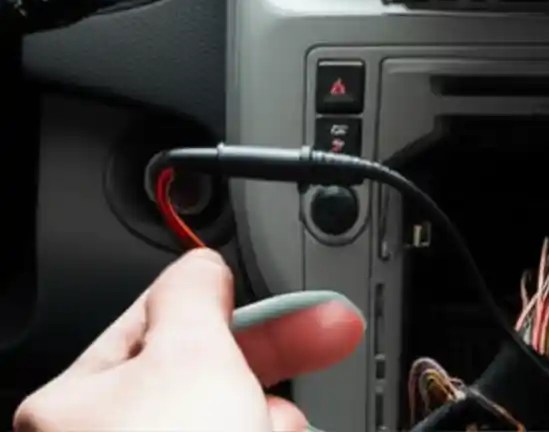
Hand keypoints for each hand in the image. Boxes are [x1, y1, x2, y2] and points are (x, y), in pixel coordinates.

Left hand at [14, 249, 364, 431]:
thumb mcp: (186, 356)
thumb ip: (194, 297)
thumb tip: (200, 266)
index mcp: (80, 405)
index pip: (166, 326)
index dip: (237, 306)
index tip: (301, 300)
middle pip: (213, 379)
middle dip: (268, 373)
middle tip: (334, 336)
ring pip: (248, 423)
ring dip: (278, 424)